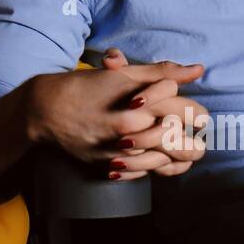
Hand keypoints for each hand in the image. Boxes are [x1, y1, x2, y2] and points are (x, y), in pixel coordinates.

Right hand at [26, 53, 203, 172]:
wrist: (45, 111)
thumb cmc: (83, 87)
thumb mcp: (123, 74)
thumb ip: (163, 72)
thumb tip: (198, 70)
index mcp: (142, 107)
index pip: (191, 114)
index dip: (198, 112)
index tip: (194, 112)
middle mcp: (135, 135)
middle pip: (187, 146)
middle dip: (194, 138)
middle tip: (191, 131)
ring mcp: (122, 155)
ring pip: (168, 163)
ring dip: (176, 154)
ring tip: (175, 143)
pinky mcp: (110, 168)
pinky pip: (146, 174)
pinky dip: (155, 165)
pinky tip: (154, 154)